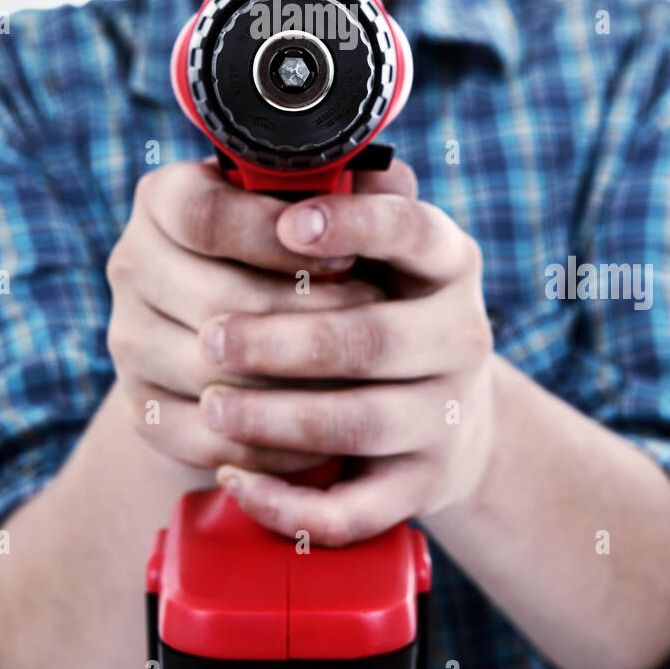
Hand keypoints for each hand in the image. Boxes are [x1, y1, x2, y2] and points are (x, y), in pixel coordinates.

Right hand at [105, 160, 384, 474]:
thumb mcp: (314, 209)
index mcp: (164, 197)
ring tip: (366, 379)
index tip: (343, 256)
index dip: (274, 238)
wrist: (239, 333)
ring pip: (216, 374)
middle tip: (377, 321)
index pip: (203, 215)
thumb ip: (345, 184)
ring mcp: (129, 339)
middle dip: (308, 315)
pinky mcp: (140, 408)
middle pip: (217, 299)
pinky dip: (270, 446)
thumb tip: (380, 178)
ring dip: (297, 384)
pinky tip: (324, 437)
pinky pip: (208, 437)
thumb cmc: (293, 253)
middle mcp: (132, 263)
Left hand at [201, 159, 496, 544]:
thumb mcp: (384, 246)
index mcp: (448, 261)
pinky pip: (355, 512)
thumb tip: (294, 157)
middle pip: (369, 338)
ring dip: (273, 416)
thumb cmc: (387, 304)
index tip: (289, 225)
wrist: (448, 414)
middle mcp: (460, 335)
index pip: (411, 229)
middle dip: (280, 338)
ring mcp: (444, 416)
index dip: (351, 223)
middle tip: (210, 334)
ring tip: (209, 402)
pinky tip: (234, 476)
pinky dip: (289, 503)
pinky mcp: (419, 488)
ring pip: (355, 423)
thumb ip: (346, 199)